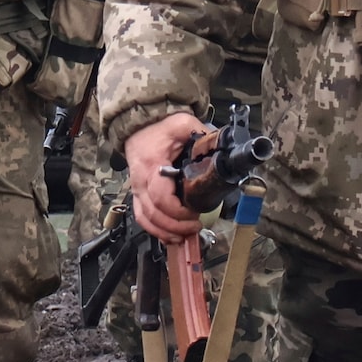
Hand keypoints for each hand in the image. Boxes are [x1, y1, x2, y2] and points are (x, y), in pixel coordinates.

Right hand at [123, 112, 209, 240]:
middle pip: (153, 213)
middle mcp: (140, 181)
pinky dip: (154, 229)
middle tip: (194, 227)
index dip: (177, 212)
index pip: (160, 197)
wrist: (138, 124)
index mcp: (152, 165)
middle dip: (175, 226)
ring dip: (164, 232)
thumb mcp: (183, 125)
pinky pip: (141, 217)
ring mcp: (137, 189)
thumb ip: (203, 136)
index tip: (194, 214)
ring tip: (183, 237)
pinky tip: (169, 236)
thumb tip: (224, 149)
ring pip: (145, 219)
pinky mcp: (137, 194)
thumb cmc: (159, 126)